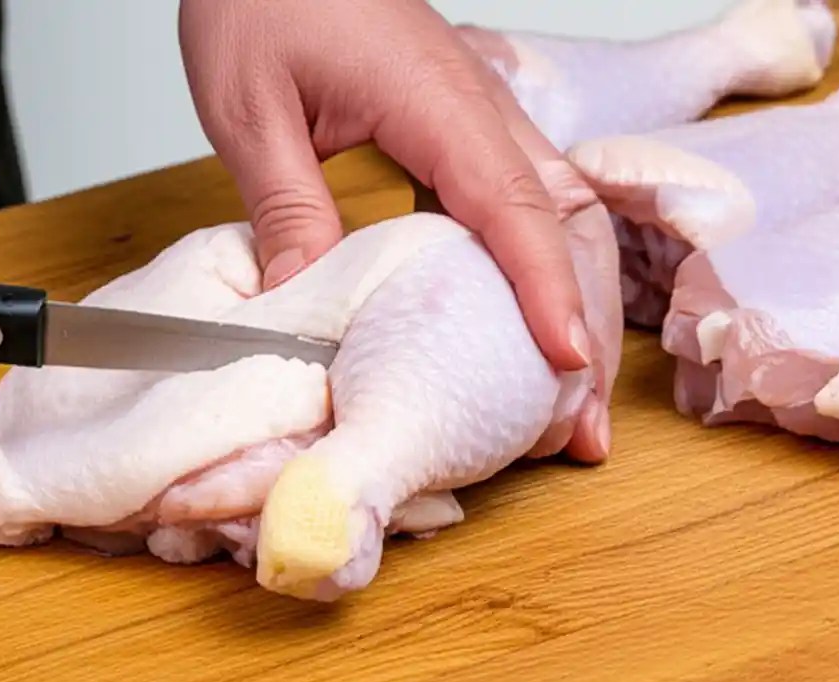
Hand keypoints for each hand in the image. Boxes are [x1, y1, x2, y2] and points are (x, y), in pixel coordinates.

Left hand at [179, 0, 595, 370]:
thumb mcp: (249, 106)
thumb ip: (287, 206)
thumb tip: (301, 305)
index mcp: (436, 101)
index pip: (515, 206)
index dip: (548, 292)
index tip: (566, 366)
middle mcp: (478, 110)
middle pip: (569, 221)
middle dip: (589, 321)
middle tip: (581, 424)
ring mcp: (477, 119)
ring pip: (560, 217)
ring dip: (574, 304)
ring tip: (566, 399)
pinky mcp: (459, 131)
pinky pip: (519, 209)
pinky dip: (532, 276)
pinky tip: (515, 332)